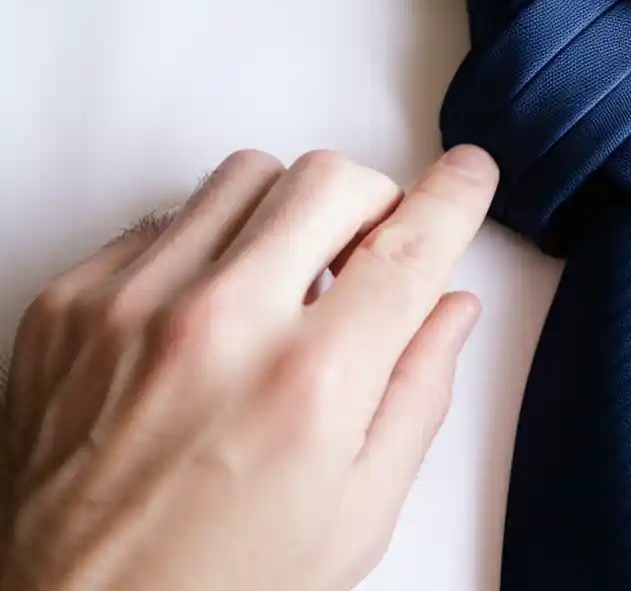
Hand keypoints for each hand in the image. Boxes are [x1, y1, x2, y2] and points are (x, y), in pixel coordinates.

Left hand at [0, 146, 497, 589]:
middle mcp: (218, 327)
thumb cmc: (215, 586)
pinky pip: (165, 218)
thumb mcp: (357, 515)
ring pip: (247, 177)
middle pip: (331, 180)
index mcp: (311, 386)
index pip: (410, 246)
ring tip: (284, 286)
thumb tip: (449, 310)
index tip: (469, 175)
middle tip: (370, 255)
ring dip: (289, 215)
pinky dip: (207, 247)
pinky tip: (209, 315)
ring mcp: (132, 305)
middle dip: (374, 204)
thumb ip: (418, 396)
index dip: (455, 198)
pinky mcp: (68, 302)